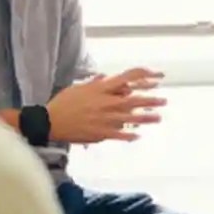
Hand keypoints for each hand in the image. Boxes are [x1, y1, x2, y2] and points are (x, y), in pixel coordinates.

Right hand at [47, 67, 165, 143]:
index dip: (144, 77)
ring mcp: (104, 118)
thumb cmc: (63, 103)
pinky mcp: (100, 133)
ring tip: (158, 117)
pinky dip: (129, 134)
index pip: (128, 79)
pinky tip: (138, 135)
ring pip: (130, 117)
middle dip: (151, 99)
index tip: (156, 78)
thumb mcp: (78, 88)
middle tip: (163, 101)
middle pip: (134, 99)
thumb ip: (94, 83)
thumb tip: (104, 77)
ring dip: (146, 118)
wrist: (50, 121)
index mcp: (101, 89)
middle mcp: (106, 102)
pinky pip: (119, 134)